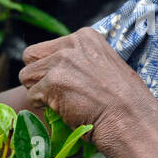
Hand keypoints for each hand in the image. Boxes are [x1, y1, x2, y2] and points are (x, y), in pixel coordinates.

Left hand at [17, 30, 153, 146]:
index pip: (49, 47)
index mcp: (85, 37)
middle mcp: (71, 44)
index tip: (68, 82)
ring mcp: (60, 63)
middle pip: (31, 56)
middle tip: (54, 92)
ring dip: (38, 92)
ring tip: (59, 104)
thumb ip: (83, 61)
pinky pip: (31, 96)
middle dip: (37, 75)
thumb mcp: (106, 66)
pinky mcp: (52, 83)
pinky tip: (62, 112)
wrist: (131, 120)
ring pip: (26, 76)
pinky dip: (42, 108)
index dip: (52, 67)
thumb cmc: (126, 101)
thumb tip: (63, 70)